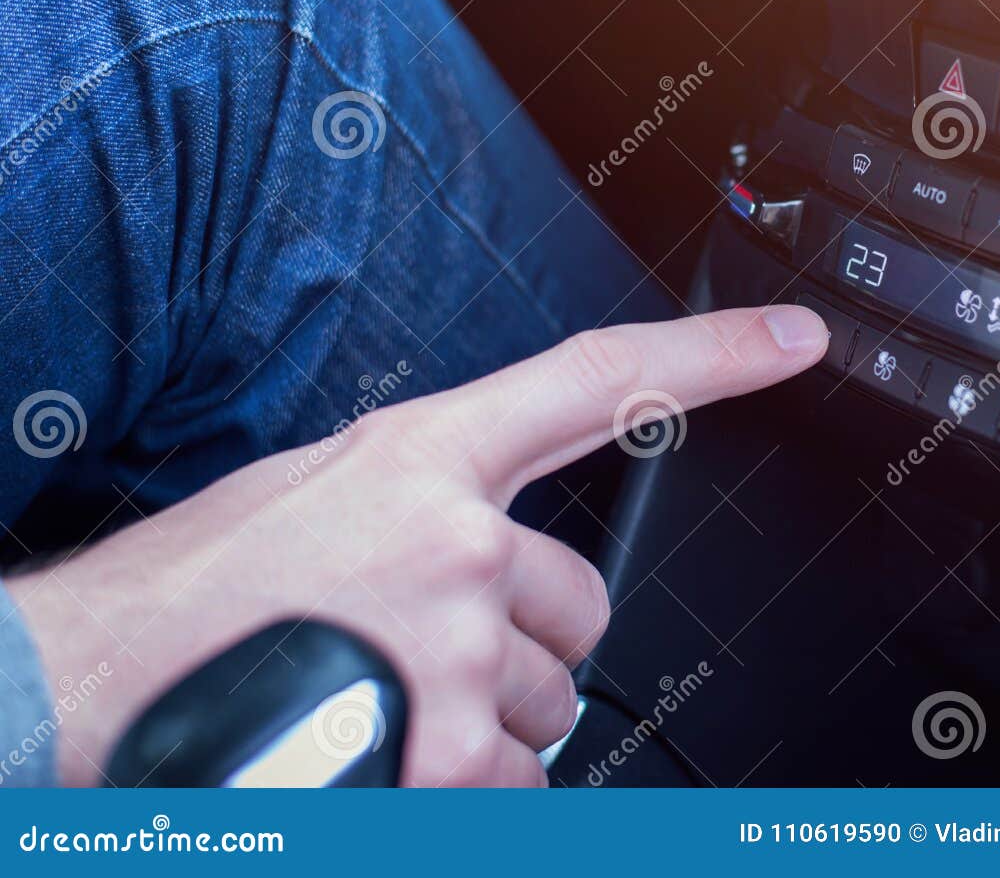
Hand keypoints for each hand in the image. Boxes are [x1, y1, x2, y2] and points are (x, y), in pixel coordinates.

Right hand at [4, 306, 826, 785]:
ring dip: (486, 721)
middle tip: (424, 656)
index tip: (794, 337)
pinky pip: (522, 785)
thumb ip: (423, 511)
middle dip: (525, 643)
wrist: (78, 696)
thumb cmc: (184, 602)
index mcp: (421, 457)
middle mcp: (459, 541)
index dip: (713, 353)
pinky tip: (385, 763)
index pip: (600, 381)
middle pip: (583, 609)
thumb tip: (494, 566)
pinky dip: (467, 788)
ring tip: (376, 708)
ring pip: (551, 704)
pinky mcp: (454, 755)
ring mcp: (461, 651)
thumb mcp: (310, 504)